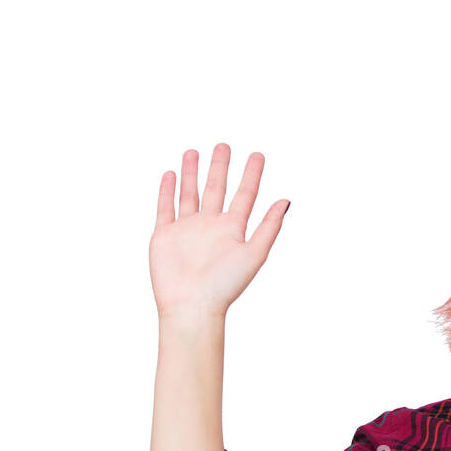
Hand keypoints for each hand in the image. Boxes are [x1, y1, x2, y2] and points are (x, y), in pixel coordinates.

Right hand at [149, 143, 289, 319]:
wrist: (192, 305)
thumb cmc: (225, 285)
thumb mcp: (254, 253)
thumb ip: (269, 226)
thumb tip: (286, 201)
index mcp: (233, 229)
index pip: (245, 194)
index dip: (252, 174)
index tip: (258, 154)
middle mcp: (211, 226)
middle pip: (217, 188)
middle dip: (220, 167)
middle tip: (224, 145)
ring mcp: (187, 229)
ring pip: (190, 193)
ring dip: (192, 173)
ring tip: (193, 152)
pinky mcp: (165, 235)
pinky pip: (166, 207)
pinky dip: (167, 190)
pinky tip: (170, 174)